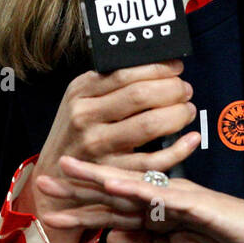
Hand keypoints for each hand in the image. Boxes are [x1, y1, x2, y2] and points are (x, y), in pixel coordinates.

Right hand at [22, 59, 201, 229]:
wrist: (53, 175)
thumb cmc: (75, 133)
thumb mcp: (81, 100)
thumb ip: (109, 84)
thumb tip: (155, 67)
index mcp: (81, 91)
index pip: (126, 72)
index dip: (158, 69)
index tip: (176, 68)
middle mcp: (86, 116)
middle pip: (141, 95)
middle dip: (173, 89)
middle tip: (185, 90)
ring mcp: (98, 146)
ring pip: (150, 125)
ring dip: (178, 115)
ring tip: (187, 111)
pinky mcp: (112, 173)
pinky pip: (153, 161)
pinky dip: (178, 149)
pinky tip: (190, 140)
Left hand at [43, 156, 243, 242]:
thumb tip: (111, 239)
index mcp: (160, 214)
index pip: (113, 211)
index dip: (81, 209)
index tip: (49, 208)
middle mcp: (165, 199)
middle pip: (113, 192)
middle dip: (77, 188)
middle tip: (43, 179)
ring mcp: (179, 198)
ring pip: (130, 186)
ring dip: (97, 178)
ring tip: (67, 169)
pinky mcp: (195, 202)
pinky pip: (160, 195)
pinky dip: (133, 188)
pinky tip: (111, 182)